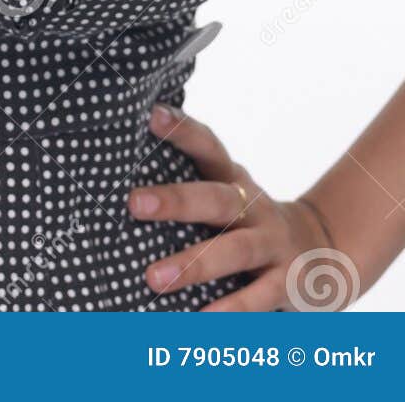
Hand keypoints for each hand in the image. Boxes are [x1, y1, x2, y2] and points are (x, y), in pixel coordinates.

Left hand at [129, 104, 352, 310]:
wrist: (324, 250)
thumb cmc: (249, 219)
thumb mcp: (227, 194)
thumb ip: (189, 185)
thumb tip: (114, 176)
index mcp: (233, 179)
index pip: (208, 147)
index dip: (182, 129)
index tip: (151, 114)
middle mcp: (253, 206)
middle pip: (215, 199)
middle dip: (176, 200)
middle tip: (134, 203)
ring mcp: (272, 244)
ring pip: (234, 250)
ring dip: (193, 264)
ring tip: (152, 278)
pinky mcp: (287, 282)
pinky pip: (257, 298)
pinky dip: (229, 311)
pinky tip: (199, 323)